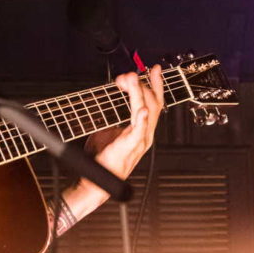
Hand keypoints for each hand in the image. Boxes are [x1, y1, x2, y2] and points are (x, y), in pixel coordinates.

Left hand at [80, 66, 165, 204]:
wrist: (97, 183)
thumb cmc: (103, 160)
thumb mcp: (108, 132)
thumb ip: (113, 119)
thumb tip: (106, 104)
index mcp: (142, 131)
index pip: (154, 103)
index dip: (156, 84)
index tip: (154, 69)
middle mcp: (145, 134)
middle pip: (153, 103)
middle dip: (144, 84)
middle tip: (132, 73)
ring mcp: (140, 140)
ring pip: (146, 110)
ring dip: (138, 92)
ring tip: (131, 78)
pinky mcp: (131, 146)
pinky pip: (139, 130)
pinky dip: (142, 119)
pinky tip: (142, 109)